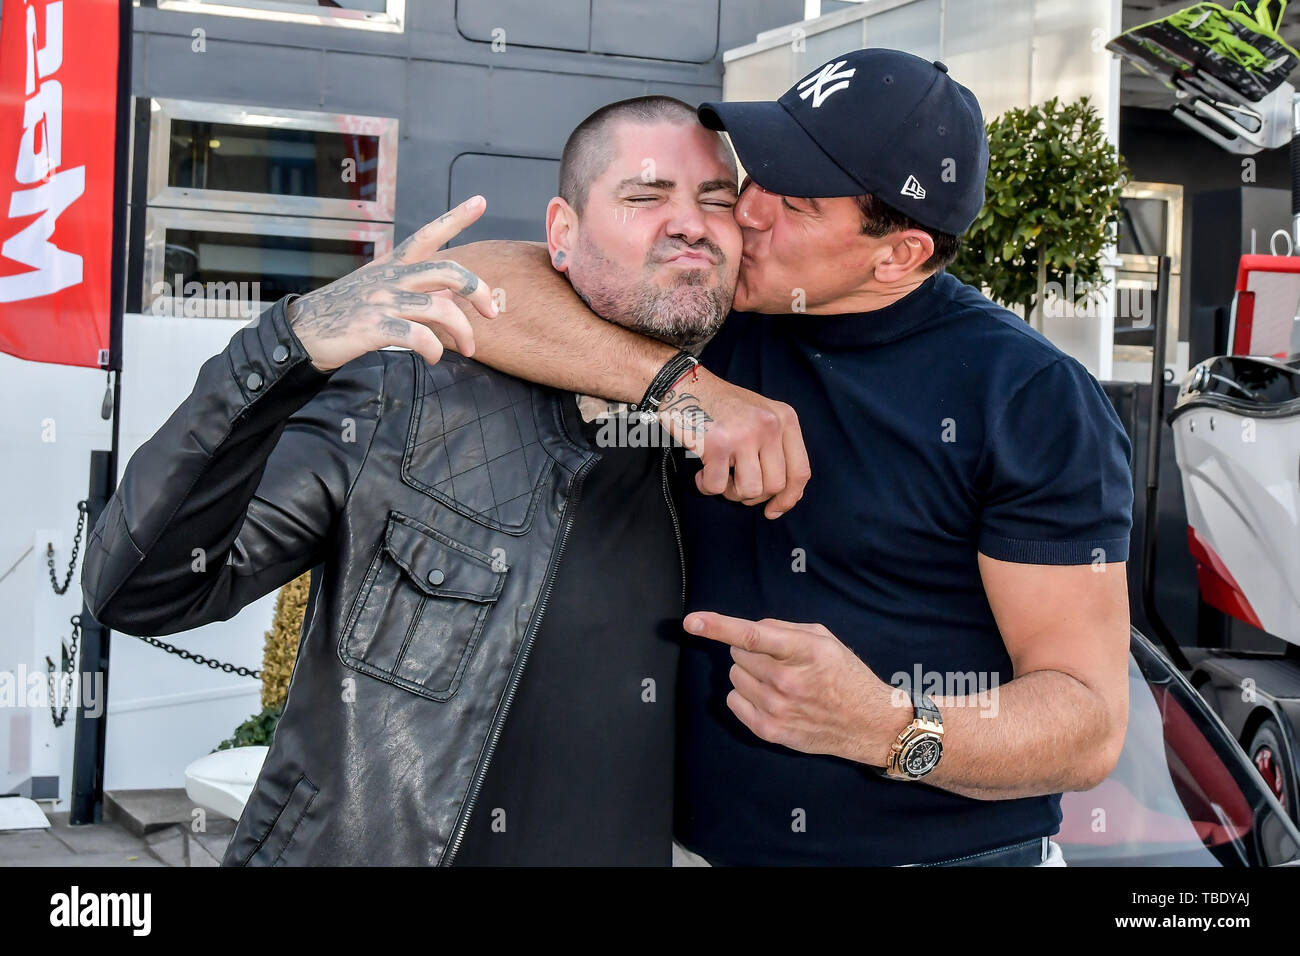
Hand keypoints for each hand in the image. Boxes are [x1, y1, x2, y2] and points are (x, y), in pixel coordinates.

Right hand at [288, 195, 499, 371]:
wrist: (301, 333)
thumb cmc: (345, 313)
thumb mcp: (378, 291)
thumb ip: (415, 290)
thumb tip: (450, 295)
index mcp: (392, 265)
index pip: (427, 235)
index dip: (456, 217)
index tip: (480, 200)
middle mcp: (390, 278)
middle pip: (447, 272)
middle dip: (477, 291)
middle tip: (492, 314)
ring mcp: (381, 301)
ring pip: (440, 308)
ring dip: (463, 332)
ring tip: (467, 348)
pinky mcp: (373, 326)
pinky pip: (417, 336)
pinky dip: (433, 350)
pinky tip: (434, 357)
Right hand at [656, 368, 809, 518]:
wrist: (685, 385)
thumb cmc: (721, 406)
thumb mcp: (761, 416)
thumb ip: (777, 448)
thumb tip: (786, 495)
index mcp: (785, 419)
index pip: (800, 471)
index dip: (789, 498)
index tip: (774, 510)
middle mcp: (770, 425)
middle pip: (775, 485)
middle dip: (754, 496)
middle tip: (735, 484)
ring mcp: (744, 434)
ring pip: (750, 491)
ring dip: (731, 493)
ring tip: (719, 475)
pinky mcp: (717, 444)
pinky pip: (718, 487)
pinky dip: (706, 487)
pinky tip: (700, 473)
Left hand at [683, 611, 904, 765]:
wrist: (868, 723)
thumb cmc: (845, 676)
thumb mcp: (824, 640)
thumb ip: (784, 629)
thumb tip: (751, 629)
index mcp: (802, 652)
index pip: (752, 635)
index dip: (718, 626)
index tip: (692, 621)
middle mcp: (786, 681)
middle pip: (737, 654)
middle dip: (751, 653)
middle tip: (778, 661)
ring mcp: (777, 709)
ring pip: (734, 677)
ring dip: (749, 675)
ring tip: (778, 682)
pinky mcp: (770, 731)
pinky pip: (734, 701)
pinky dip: (745, 696)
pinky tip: (770, 699)